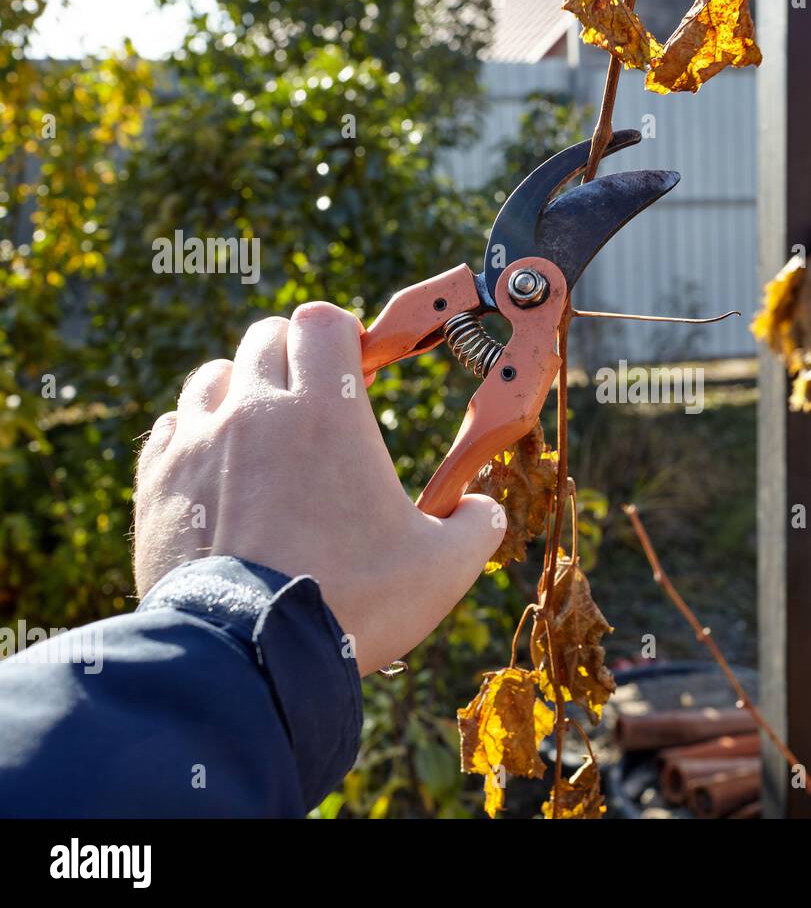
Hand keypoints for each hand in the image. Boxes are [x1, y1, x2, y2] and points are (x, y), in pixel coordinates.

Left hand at [133, 302, 504, 675]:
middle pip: (267, 337)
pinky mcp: (159, 481)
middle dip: (296, 357)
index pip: (322, 321)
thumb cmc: (353, 602)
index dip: (342, 334)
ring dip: (244, 391)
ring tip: (266, 434)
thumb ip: (477, 528)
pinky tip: (220, 471)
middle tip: (319, 400)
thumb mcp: (442, 568)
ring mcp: (198, 442)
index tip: (358, 368)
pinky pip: (173, 427)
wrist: (251, 655)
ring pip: (214, 376)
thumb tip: (487, 512)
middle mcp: (256, 411)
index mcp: (327, 413)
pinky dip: (197, 435)